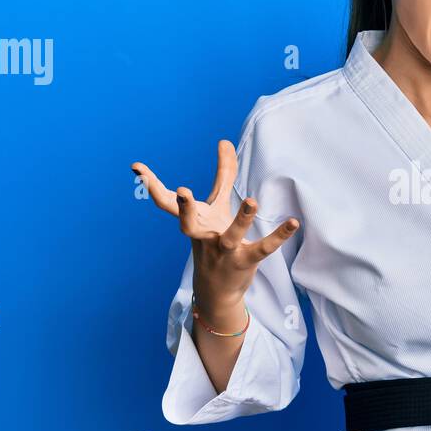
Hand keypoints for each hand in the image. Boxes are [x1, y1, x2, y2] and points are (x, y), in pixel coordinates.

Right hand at [131, 141, 299, 316]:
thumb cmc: (214, 238)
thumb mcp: (217, 205)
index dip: (150, 185)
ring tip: (252, 201)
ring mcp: (222, 250)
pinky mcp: (244, 261)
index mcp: (192, 221)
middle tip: (182, 191)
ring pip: (230, 236)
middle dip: (184, 208)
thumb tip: (224, 140)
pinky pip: (262, 248)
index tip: (136, 167)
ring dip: (241, 219)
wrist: (217, 289)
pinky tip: (293, 223)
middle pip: (187, 223)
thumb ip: (223, 173)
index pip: (167, 202)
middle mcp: (203, 235)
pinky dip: (278, 236)